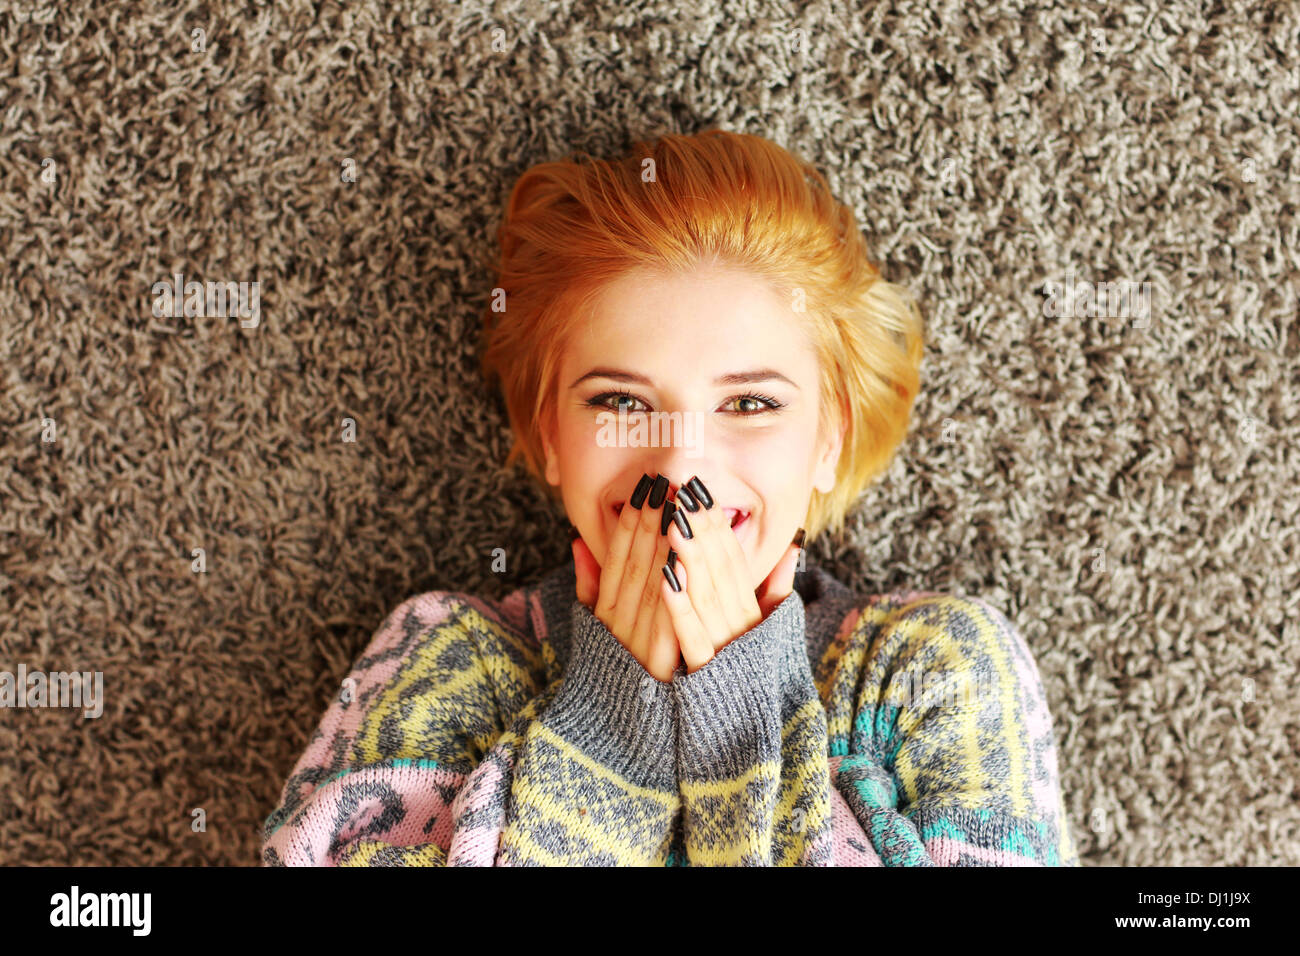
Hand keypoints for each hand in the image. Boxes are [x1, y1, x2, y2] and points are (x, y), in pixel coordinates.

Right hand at [572, 473, 681, 681]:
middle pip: (636, 567)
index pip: (617, 561)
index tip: (641, 490)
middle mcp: (618, 627)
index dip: (628, 524)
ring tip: (677, 510)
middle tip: (663, 486)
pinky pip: (667, 622)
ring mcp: (638, 646)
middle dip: (650, 524)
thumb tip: (577, 541)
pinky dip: (672, 590)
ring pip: (652, 587)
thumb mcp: (596, 627)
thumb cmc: (615, 671)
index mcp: (606, 615)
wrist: (620, 733)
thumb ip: (588, 585)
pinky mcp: (661, 664)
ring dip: (664, 546)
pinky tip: (680, 561)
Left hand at [658, 475, 801, 672]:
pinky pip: (692, 635)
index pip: (735, 560)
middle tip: (685, 494)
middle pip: (721, 572)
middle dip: (702, 531)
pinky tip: (666, 576)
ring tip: (674, 524)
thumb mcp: (768, 629)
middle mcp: (741, 628)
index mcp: (752, 612)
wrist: (738, 733)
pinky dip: (680, 605)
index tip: (701, 492)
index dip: (718, 526)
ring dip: (690, 558)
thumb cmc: (746, 673)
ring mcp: (724, 650)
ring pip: (706, 596)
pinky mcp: (703, 675)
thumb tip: (795, 544)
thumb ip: (778, 588)